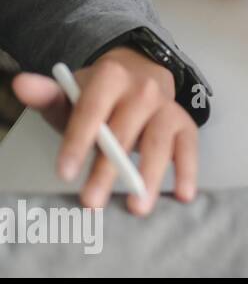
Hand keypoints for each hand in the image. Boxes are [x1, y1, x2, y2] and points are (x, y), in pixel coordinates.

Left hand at [10, 47, 197, 214]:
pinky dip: (187, 171)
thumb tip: (22, 84)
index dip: (78, 142)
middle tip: (92, 202)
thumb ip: (48, 94)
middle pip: (124, 132)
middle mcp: (144, 88)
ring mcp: (168, 106)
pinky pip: (189, 148)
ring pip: (159, 142)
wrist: (140, 75)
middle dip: (107, 169)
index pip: (92, 111)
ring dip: (149, 176)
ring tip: (137, 207)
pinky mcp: (185, 124)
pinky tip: (182, 195)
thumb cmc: (99, 98)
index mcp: (111, 76)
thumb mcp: (71, 94)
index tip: (64, 173)